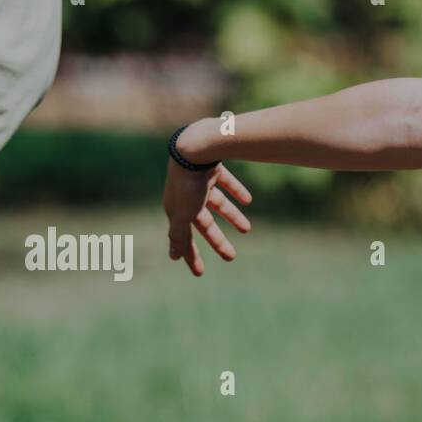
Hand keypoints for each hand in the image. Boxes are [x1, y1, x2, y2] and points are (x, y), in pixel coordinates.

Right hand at [163, 134, 252, 275]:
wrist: (196, 148)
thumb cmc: (187, 185)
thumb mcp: (182, 215)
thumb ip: (179, 236)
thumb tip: (173, 258)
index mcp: (176, 209)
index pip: (184, 238)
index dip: (191, 255)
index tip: (200, 273)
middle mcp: (186, 197)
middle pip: (204, 223)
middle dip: (217, 240)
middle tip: (230, 257)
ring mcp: (200, 182)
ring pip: (218, 204)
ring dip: (232, 217)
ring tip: (247, 230)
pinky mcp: (213, 168)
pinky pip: (226, 182)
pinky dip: (236, 192)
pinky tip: (248, 201)